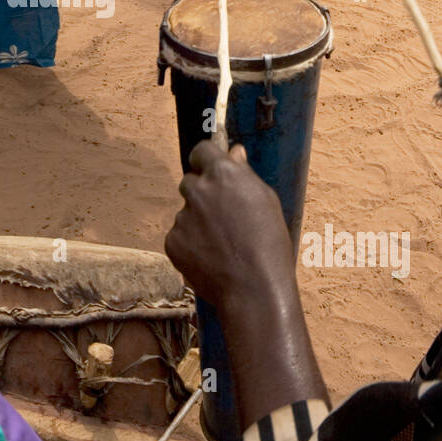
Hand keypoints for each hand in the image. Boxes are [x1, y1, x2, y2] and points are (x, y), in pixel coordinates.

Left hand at [165, 141, 290, 305]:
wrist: (254, 289)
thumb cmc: (269, 244)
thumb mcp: (266, 201)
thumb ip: (244, 173)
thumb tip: (233, 152)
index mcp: (223, 174)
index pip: (201, 151)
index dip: (207, 161)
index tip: (212, 171)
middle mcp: (197, 190)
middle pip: (191, 181)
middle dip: (203, 193)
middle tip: (224, 217)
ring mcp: (182, 216)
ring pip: (186, 212)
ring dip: (198, 222)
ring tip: (223, 244)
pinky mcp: (172, 241)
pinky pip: (180, 235)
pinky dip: (191, 244)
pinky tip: (212, 257)